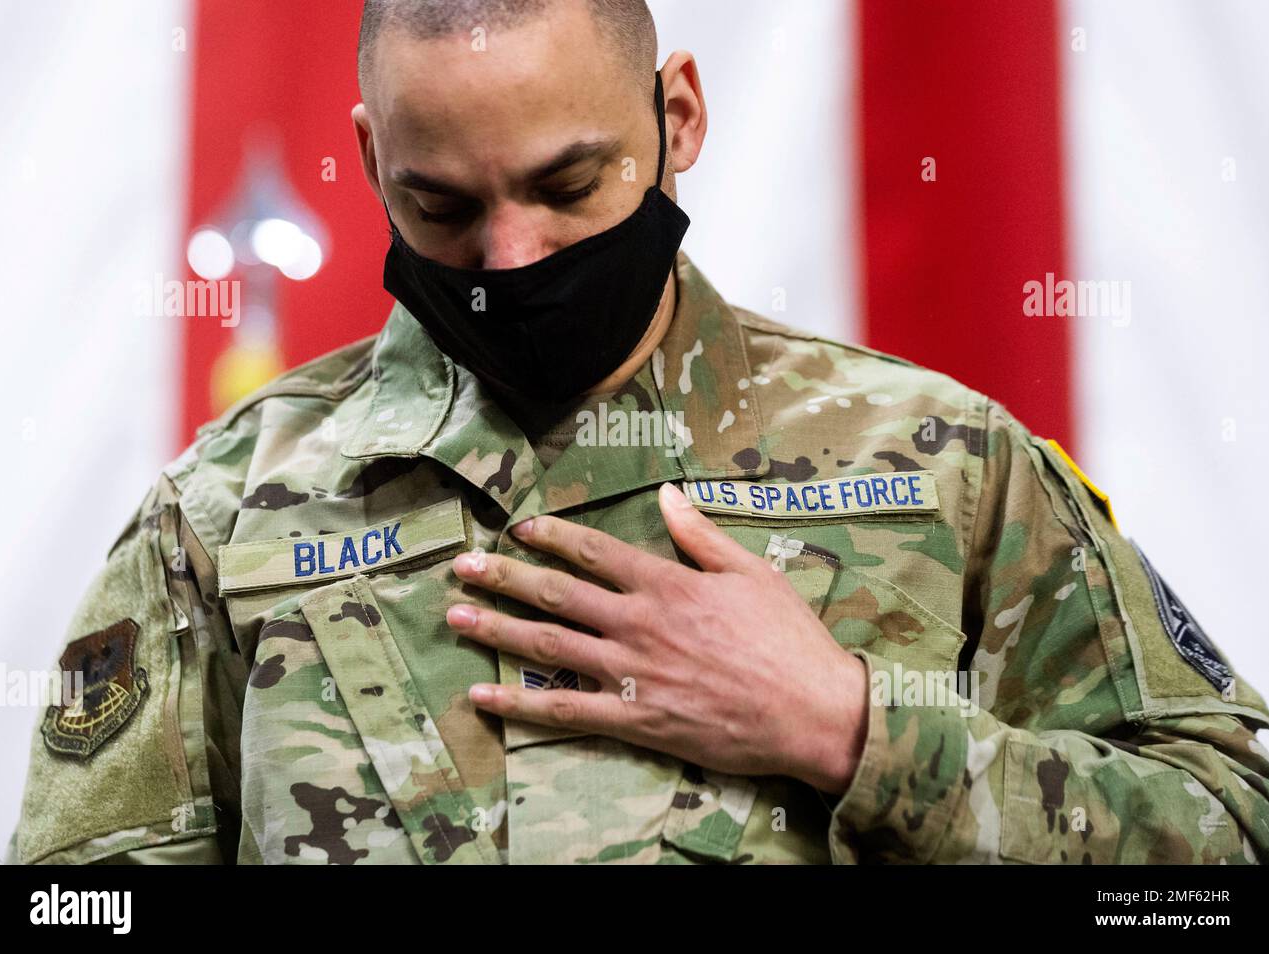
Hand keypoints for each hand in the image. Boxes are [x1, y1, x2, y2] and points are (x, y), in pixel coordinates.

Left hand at [446, 481, 868, 793]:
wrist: (813, 712)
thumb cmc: (788, 640)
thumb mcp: (752, 572)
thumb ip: (700, 534)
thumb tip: (666, 493)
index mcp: (668, 584)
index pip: (595, 552)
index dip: (552, 537)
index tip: (519, 529)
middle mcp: (639, 623)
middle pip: (557, 594)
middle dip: (504, 578)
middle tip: (462, 567)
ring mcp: (632, 673)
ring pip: (551, 645)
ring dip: (498, 629)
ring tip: (456, 618)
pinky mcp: (634, 719)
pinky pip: (565, 711)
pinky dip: (521, 702)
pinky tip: (484, 695)